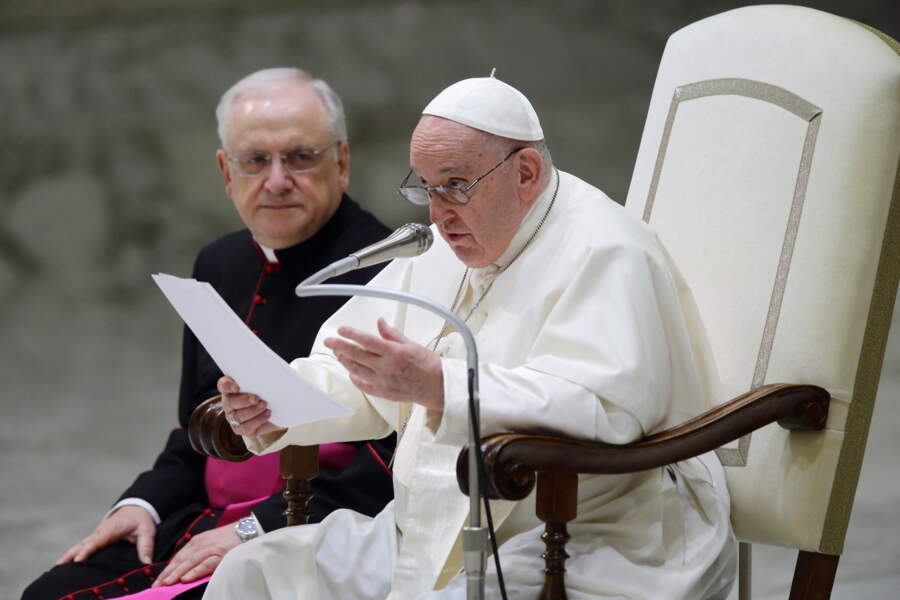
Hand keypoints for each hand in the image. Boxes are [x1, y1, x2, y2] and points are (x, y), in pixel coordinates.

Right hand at [56, 505, 155, 564]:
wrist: (137, 507)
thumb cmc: (141, 519)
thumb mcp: (147, 531)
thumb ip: (146, 546)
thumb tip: (147, 562)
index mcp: (110, 529)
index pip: (96, 541)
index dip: (87, 551)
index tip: (78, 560)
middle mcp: (100, 533)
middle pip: (82, 544)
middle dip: (70, 555)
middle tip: (57, 567)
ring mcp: (96, 536)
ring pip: (79, 546)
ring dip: (68, 556)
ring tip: (55, 569)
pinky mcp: (96, 539)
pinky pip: (82, 547)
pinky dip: (73, 554)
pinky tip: (65, 565)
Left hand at [152, 524, 239, 586]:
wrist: (248, 529)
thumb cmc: (229, 538)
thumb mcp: (210, 542)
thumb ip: (198, 553)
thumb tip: (184, 569)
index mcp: (197, 541)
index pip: (178, 557)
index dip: (167, 569)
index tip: (158, 580)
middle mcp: (201, 544)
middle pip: (180, 560)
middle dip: (168, 573)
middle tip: (157, 585)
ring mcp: (211, 549)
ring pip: (190, 562)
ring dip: (177, 573)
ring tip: (167, 583)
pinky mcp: (221, 554)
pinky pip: (205, 564)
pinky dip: (194, 571)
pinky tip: (186, 578)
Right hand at [217, 376, 280, 437]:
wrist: (274, 410)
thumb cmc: (266, 393)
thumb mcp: (264, 385)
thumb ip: (260, 381)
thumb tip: (269, 380)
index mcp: (231, 388)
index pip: (223, 385)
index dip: (228, 386)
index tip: (237, 388)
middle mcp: (229, 403)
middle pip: (230, 402)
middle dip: (245, 400)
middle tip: (257, 399)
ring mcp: (233, 417)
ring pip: (238, 416)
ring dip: (253, 411)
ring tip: (264, 405)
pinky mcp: (241, 429)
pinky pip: (246, 427)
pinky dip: (258, 420)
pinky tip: (267, 414)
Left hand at [324, 318, 443, 410]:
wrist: (438, 387)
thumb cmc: (428, 365)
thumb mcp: (411, 344)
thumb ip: (392, 334)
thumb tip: (380, 322)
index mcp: (394, 353)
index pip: (367, 341)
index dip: (351, 334)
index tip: (341, 329)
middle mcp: (386, 368)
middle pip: (356, 355)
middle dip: (339, 346)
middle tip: (329, 341)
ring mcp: (382, 382)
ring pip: (356, 370)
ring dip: (344, 360)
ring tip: (338, 353)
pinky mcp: (383, 393)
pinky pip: (363, 385)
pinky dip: (355, 377)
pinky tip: (351, 371)